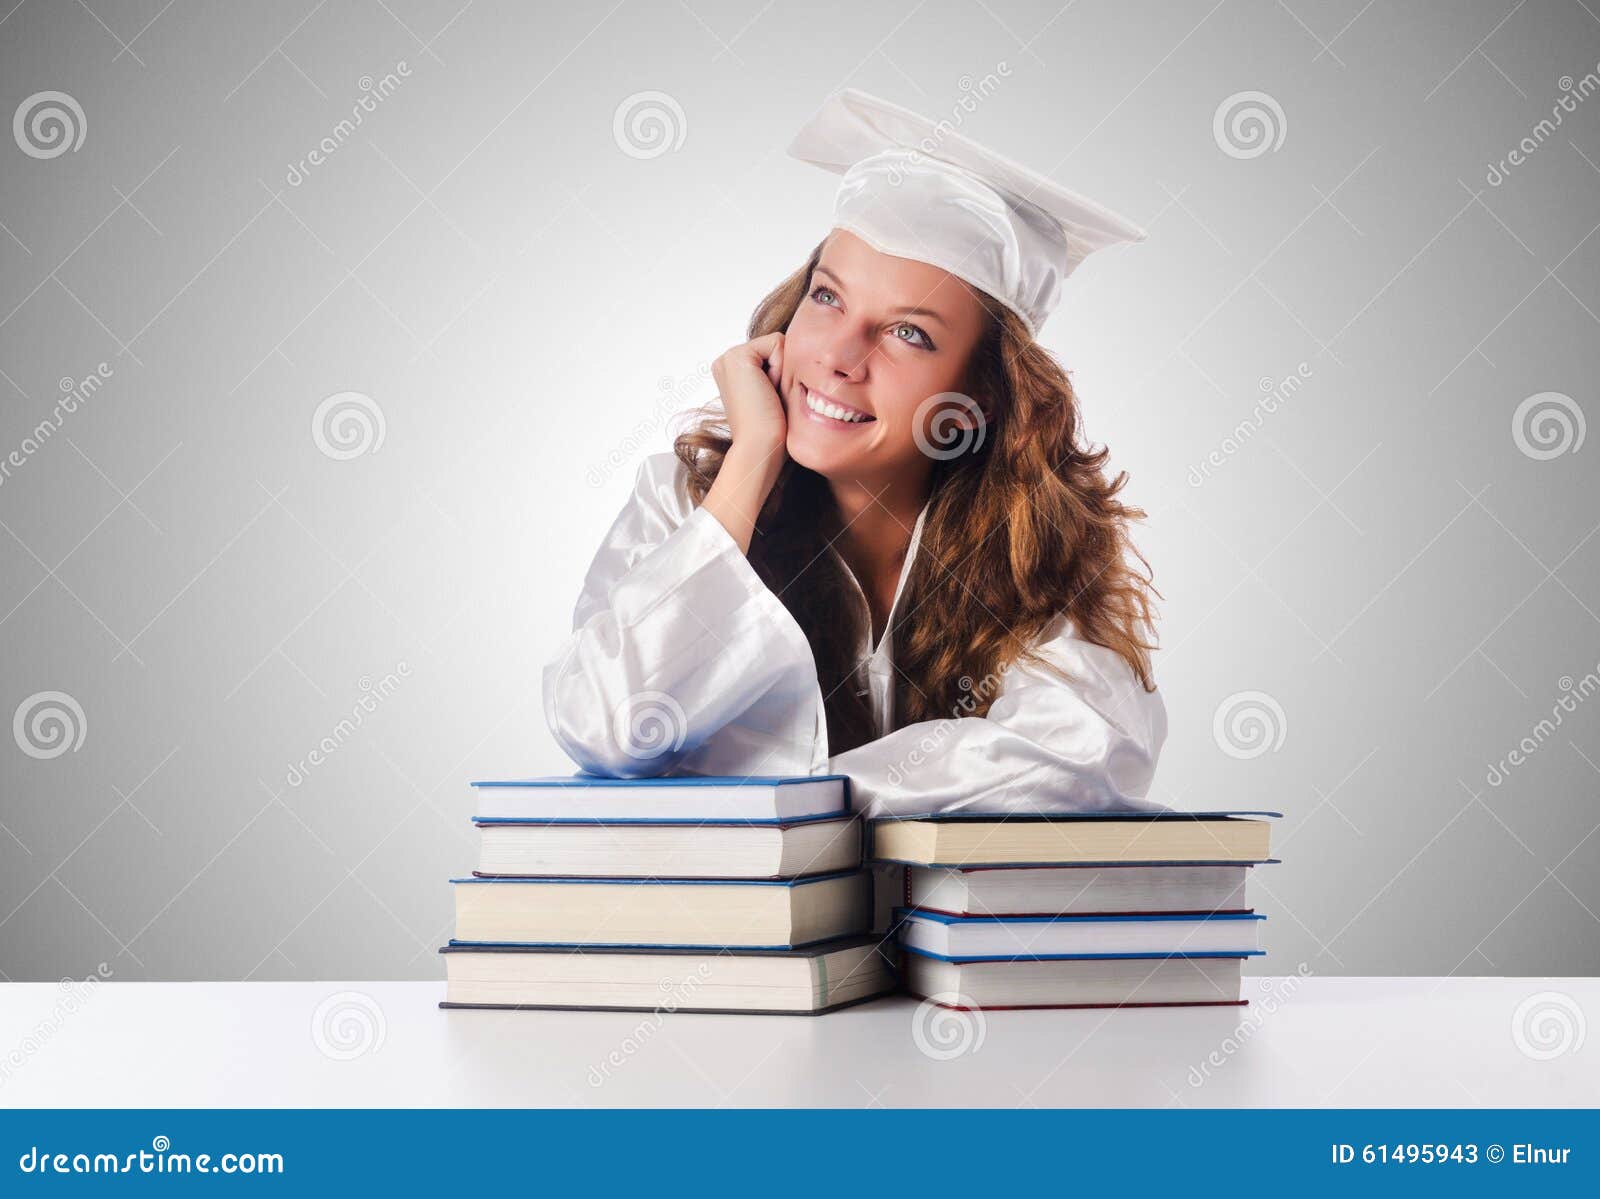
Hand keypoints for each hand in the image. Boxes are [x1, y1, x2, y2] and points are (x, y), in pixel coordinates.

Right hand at [711, 332, 788, 459]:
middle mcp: (727, 362)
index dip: (784, 375)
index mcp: (734, 371)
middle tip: (771, 402)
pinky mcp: (737, 356)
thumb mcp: (777, 396)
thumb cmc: (772, 433)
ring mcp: (729, 357)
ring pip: (778, 345)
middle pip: (777, 347)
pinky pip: (778, 343)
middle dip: (784, 372)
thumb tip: (800, 351)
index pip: (775, 353)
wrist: (759, 449)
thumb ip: (780, 372)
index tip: (772, 402)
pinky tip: (769, 391)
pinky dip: (782, 368)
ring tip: (770, 398)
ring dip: (783, 372)